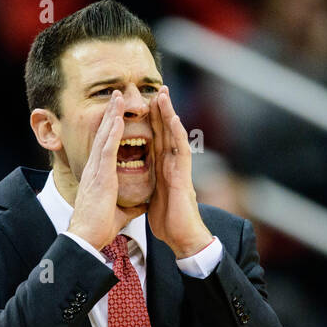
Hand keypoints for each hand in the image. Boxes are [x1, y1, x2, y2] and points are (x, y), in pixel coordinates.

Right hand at [67, 91, 144, 249]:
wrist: (87, 238)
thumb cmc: (99, 228)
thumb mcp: (120, 213)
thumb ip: (131, 206)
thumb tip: (142, 204)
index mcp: (99, 176)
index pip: (107, 147)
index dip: (112, 129)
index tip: (118, 115)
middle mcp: (95, 169)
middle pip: (104, 135)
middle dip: (110, 114)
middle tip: (116, 96)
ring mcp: (96, 170)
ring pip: (105, 136)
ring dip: (111, 115)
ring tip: (117, 97)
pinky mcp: (100, 175)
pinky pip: (107, 149)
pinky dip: (113, 132)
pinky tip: (118, 118)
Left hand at [147, 86, 212, 258]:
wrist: (182, 238)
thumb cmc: (170, 223)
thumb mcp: (153, 200)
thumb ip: (151, 189)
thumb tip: (143, 188)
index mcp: (163, 169)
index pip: (157, 139)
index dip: (153, 121)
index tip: (146, 103)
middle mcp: (172, 165)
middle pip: (166, 131)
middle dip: (162, 110)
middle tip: (158, 87)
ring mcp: (179, 168)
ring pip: (175, 135)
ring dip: (170, 114)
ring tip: (164, 93)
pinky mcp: (183, 175)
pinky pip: (181, 150)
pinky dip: (177, 133)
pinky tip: (173, 118)